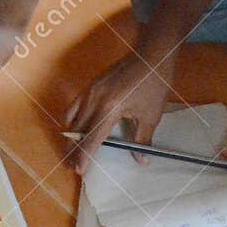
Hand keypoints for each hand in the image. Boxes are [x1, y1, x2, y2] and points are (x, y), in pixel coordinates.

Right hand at [64, 52, 172, 174]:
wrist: (152, 54)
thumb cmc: (155, 84)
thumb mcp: (151, 115)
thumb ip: (142, 139)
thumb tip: (141, 160)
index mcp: (110, 108)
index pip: (91, 138)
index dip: (84, 156)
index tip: (78, 171)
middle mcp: (94, 99)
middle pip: (77, 130)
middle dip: (73, 150)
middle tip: (72, 166)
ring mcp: (90, 90)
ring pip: (72, 118)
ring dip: (71, 136)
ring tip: (73, 151)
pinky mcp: (91, 85)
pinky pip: (74, 106)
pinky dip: (72, 120)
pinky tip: (77, 128)